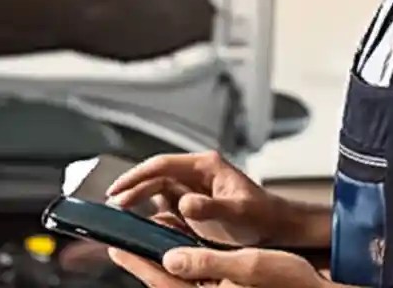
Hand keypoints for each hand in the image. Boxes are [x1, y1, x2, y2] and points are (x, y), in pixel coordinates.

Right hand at [106, 151, 307, 246]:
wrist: (279, 228)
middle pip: (156, 175)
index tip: (118, 189)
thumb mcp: (238, 212)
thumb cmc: (264, 216)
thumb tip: (183, 202)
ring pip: (158, 189)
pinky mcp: (195, 204)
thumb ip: (211, 207)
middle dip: (133, 187)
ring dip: (140, 198)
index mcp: (205, 165)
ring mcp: (195, 188)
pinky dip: (152, 211)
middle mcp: (197, 173)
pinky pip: (167, 205)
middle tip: (113, 203)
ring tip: (122, 212)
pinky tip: (142, 223)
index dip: (136, 176)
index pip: (162, 165)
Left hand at [108, 246, 327, 287]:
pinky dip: (182, 268)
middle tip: (122, 244)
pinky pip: (194, 283)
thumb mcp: (248, 265)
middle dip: (144, 263)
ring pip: (177, 283)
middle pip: (164, 284)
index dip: (137, 262)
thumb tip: (170, 259)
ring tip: (149, 243)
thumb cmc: (291, 283)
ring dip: (161, 264)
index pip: (161, 280)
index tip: (116, 247)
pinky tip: (181, 252)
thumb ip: (206, 263)